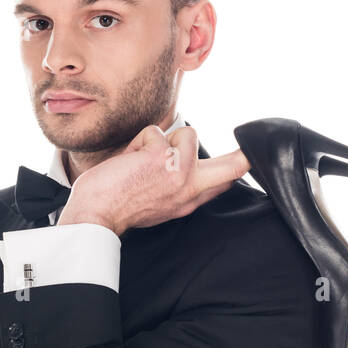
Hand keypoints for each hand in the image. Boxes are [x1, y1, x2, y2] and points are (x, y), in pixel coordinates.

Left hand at [56, 125, 249, 235]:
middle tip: (253, 147)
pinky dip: (138, 141)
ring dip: (159, 140)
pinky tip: (128, 161)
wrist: (94, 216)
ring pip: (186, 133)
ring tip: (140, 160)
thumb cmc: (115, 206)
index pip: (224, 182)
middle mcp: (189, 188)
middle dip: (246, 152)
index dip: (238, 166)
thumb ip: (177, 187)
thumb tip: (189, 166)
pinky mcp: (163, 157)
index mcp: (187, 200)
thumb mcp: (157, 204)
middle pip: (234, 166)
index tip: (248, 157)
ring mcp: (180, 172)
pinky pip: (154, 131)